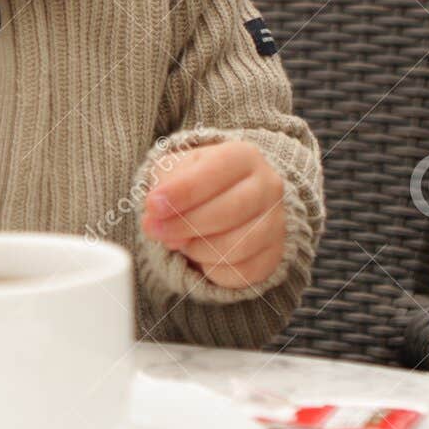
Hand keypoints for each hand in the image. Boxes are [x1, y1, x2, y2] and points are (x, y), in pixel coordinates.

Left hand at [141, 140, 285, 289]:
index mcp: (243, 157)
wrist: (227, 198)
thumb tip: (157, 221)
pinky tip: (199, 256)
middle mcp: (268, 186)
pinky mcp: (273, 255)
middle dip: (184, 224)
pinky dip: (213, 269)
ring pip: (237, 246)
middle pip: (229, 211)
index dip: (182, 191)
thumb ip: (164, 188)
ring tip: (178, 241)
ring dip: (197, 248)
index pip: (216, 171)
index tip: (152, 205)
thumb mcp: (177, 170)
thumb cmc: (198, 182)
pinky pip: (242, 272)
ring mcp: (276, 222)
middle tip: (154, 229)